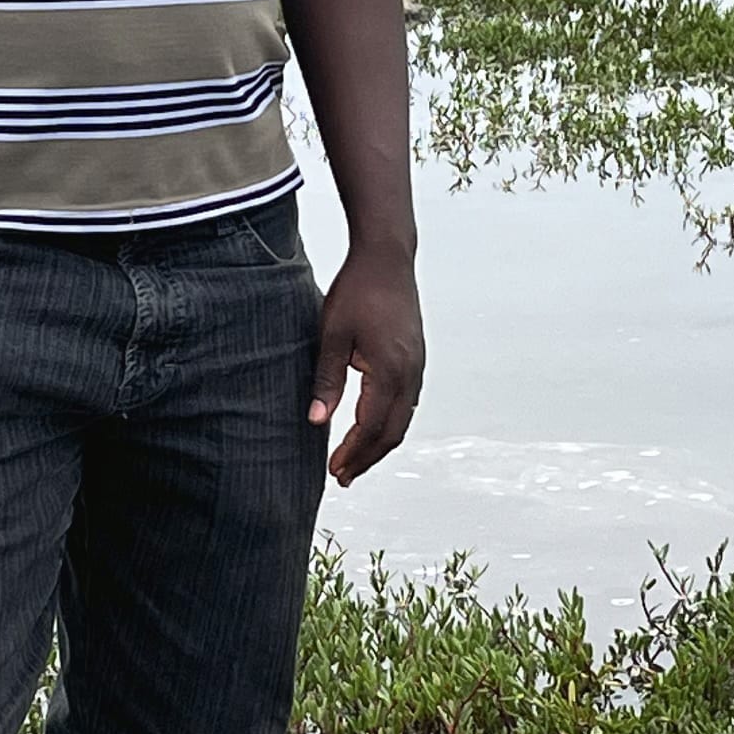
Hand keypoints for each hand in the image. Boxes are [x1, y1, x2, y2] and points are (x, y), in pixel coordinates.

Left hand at [308, 245, 423, 485]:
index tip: (335, 469)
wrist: (387, 258)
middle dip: (368, 457)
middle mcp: (410, 373)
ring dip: (380, 443)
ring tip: (356, 459)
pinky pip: (407, 402)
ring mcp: (417, 366)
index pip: (371, 427)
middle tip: (344, 475)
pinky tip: (373, 427)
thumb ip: (326, 381)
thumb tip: (316, 421)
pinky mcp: (416, 358)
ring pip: (403, 419)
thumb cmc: (356, 290)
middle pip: (392, 432)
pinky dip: (390, 423)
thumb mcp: (331, 336)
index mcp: (389, 371)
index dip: (353, 453)